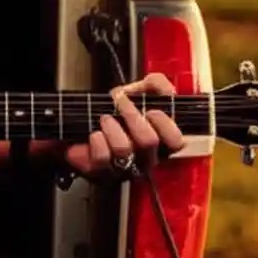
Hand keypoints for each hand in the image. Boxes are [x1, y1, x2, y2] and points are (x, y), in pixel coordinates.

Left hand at [61, 72, 187, 182]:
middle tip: (120, 103)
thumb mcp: (137, 92)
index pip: (176, 142)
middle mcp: (145, 158)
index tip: (150, 110)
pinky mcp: (102, 172)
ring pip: (124, 148)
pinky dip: (97, 140)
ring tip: (104, 118)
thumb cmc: (114, 113)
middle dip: (132, 116)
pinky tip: (95, 134)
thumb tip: (164, 86)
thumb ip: (155, 84)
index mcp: (160, 142)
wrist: (81, 125)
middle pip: (149, 141)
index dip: (165, 125)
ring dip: (112, 126)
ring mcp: (125, 168)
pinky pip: (103, 157)